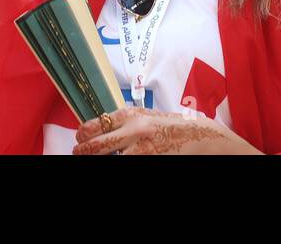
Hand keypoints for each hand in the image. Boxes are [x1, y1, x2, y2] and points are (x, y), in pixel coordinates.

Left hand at [74, 107, 259, 154]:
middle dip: (84, 151)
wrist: (203, 137)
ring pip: (110, 159)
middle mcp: (135, 131)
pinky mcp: (151, 162)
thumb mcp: (149, 114)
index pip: (100, 123)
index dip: (85, 132)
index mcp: (134, 115)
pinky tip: (115, 161)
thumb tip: (104, 125)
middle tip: (77, 153)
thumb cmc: (175, 125)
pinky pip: (127, 166)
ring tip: (89, 159)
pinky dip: (118, 164)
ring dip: (98, 159)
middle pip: (98, 145)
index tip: (79, 136)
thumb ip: (128, 119)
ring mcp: (143, 150)